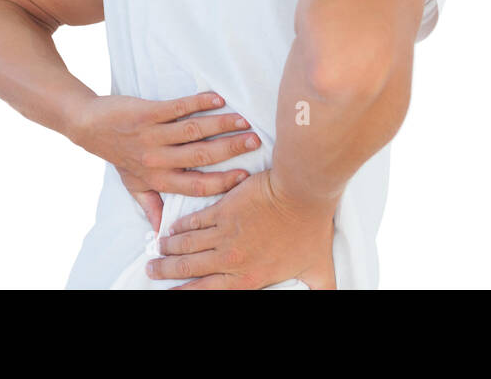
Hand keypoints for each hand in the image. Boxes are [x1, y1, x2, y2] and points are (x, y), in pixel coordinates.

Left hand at [68, 91, 261, 234]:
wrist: (89, 126)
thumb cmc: (117, 156)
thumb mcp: (133, 185)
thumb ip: (152, 204)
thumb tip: (163, 231)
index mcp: (159, 179)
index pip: (196, 186)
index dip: (222, 183)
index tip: (247, 178)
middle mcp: (157, 160)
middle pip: (201, 157)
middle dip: (230, 150)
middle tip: (255, 142)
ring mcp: (152, 135)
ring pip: (192, 131)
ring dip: (220, 125)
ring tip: (243, 120)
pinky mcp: (146, 113)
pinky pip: (176, 108)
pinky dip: (198, 102)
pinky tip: (217, 99)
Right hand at [145, 168, 337, 289]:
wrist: (303, 192)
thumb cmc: (313, 229)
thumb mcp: (320, 268)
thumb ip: (323, 289)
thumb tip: (338, 298)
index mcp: (250, 277)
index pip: (210, 291)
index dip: (187, 294)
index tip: (171, 294)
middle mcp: (232, 258)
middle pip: (190, 270)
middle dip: (167, 273)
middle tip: (152, 272)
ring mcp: (225, 232)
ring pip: (187, 245)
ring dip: (169, 250)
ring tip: (157, 251)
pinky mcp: (224, 208)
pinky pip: (195, 221)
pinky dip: (181, 226)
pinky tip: (172, 227)